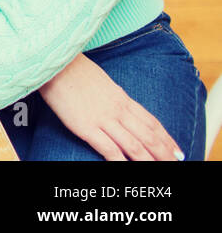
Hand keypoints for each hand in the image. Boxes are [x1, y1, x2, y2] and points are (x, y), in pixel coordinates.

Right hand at [37, 53, 183, 159]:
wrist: (55, 61)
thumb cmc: (74, 69)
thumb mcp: (102, 81)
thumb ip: (113, 96)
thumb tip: (121, 105)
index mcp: (122, 98)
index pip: (151, 122)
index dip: (167, 138)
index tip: (177, 150)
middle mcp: (118, 109)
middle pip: (148, 136)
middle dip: (164, 153)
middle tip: (175, 164)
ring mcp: (103, 118)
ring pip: (134, 145)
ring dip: (148, 160)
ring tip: (159, 170)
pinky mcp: (86, 126)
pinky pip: (108, 148)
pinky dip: (120, 161)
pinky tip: (126, 168)